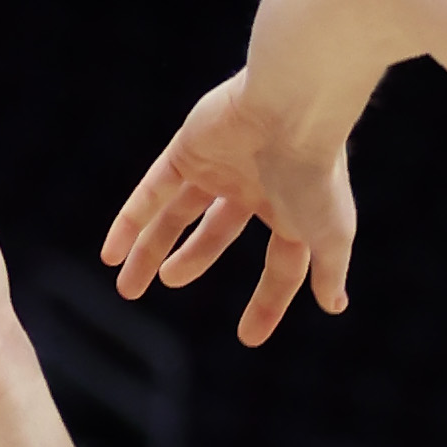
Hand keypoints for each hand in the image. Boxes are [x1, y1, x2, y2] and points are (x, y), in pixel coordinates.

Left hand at [101, 69, 354, 346]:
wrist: (293, 109)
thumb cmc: (316, 174)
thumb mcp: (331, 234)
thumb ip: (329, 269)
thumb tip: (335, 306)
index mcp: (292, 209)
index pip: (280, 265)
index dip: (267, 303)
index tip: (247, 338)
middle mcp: (254, 186)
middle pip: (214, 233)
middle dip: (190, 261)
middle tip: (167, 284)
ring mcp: (218, 167)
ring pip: (176, 214)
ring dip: (149, 248)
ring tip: (126, 285)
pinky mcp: (187, 150)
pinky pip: (152, 190)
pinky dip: (130, 220)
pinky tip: (110, 253)